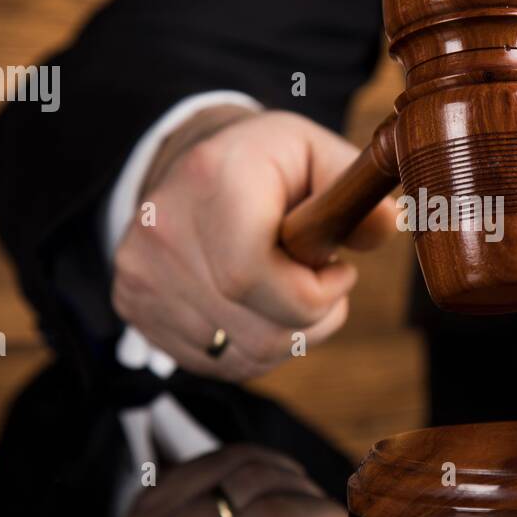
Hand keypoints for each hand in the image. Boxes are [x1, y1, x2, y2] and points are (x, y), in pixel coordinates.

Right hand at [111, 106, 397, 381]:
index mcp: (213, 181)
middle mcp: (163, 229)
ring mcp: (140, 273)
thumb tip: (383, 227)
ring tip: (289, 291)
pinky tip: (256, 306)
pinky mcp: (133, 305)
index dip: (313, 294)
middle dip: (310, 321)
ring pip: (238, 355)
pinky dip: (249, 348)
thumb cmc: (267, 162)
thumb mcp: (318, 153)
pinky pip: (212, 363)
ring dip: (284, 338)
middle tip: (321, 283)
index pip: (253, 277)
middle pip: (255, 329)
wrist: (190, 159)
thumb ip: (355, 186)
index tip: (338, 271)